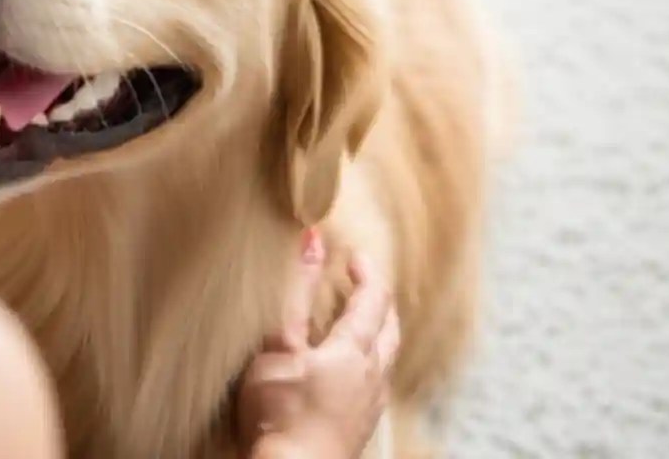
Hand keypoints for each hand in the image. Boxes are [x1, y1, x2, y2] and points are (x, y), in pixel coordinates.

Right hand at [236, 230, 399, 458]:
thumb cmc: (280, 412)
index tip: (353, 254)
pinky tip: (346, 373)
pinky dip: (365, 364)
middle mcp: (371, 376)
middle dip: (378, 301)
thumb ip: (296, 292)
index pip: (373, 298)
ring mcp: (368, 406)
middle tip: (360, 283)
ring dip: (375, 333)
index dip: (366, 272)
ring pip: (384, 359)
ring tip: (354, 324)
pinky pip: (373, 385)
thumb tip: (313, 241)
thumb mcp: (280, 344)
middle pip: (388, 329)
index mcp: (355, 350)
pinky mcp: (358, 428)